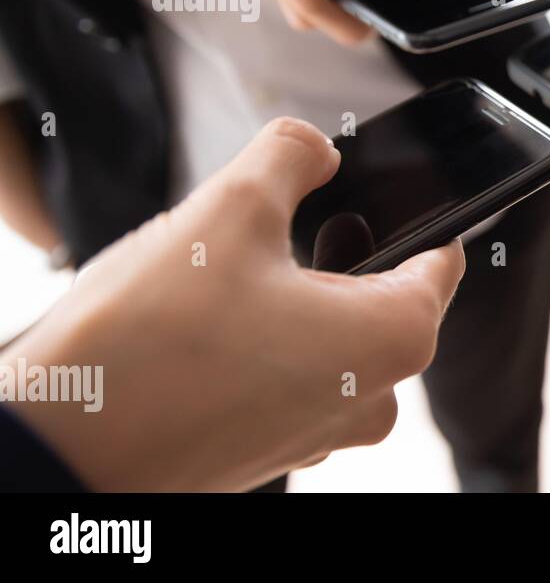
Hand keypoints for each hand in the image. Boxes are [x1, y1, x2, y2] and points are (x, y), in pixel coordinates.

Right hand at [2, 118, 463, 490]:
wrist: (61, 446)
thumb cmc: (151, 342)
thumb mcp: (230, 207)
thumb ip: (292, 155)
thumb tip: (316, 146)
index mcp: (394, 336)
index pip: (443, 258)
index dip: (417, 213)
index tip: (384, 189)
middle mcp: (372, 396)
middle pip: (384, 296)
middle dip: (338, 252)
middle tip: (277, 227)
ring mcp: (322, 430)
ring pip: (334, 335)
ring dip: (294, 296)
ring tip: (229, 275)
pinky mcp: (273, 447)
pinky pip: (293, 375)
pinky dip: (264, 342)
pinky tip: (207, 324)